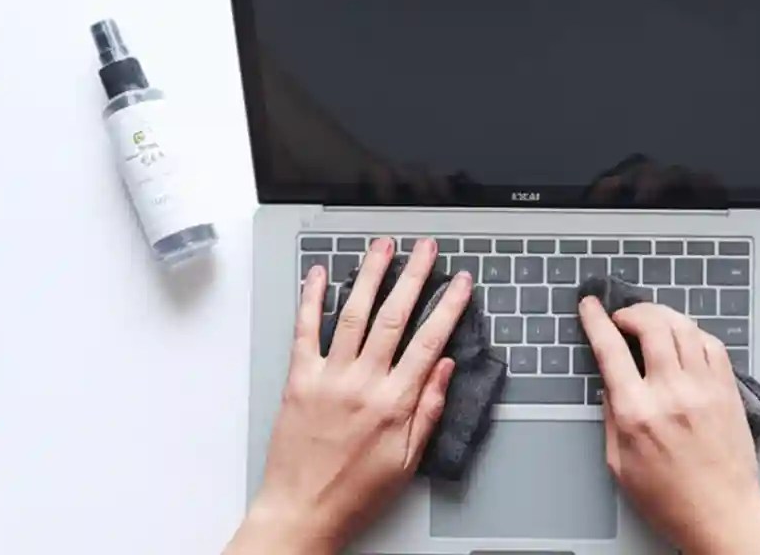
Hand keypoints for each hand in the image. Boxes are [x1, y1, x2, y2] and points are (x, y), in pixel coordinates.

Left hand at [227, 238, 471, 554]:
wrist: (302, 511)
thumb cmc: (354, 493)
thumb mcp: (407, 460)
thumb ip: (428, 410)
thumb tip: (443, 368)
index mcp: (394, 404)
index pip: (429, 341)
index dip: (448, 307)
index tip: (460, 283)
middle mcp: (362, 384)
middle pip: (394, 317)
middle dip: (414, 276)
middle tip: (426, 249)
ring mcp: (328, 378)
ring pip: (354, 314)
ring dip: (370, 275)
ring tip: (383, 247)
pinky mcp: (299, 380)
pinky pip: (305, 331)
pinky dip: (311, 300)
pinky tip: (319, 275)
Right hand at [578, 299, 759, 554]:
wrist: (722, 515)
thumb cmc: (671, 499)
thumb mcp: (619, 464)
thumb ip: (611, 418)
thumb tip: (610, 385)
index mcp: (637, 413)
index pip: (610, 349)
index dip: (596, 320)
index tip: (590, 306)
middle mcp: (672, 393)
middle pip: (651, 325)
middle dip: (631, 311)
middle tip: (622, 316)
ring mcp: (704, 389)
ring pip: (684, 327)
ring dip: (662, 315)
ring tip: (651, 320)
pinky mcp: (727, 391)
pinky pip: (712, 344)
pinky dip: (694, 332)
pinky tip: (685, 338)